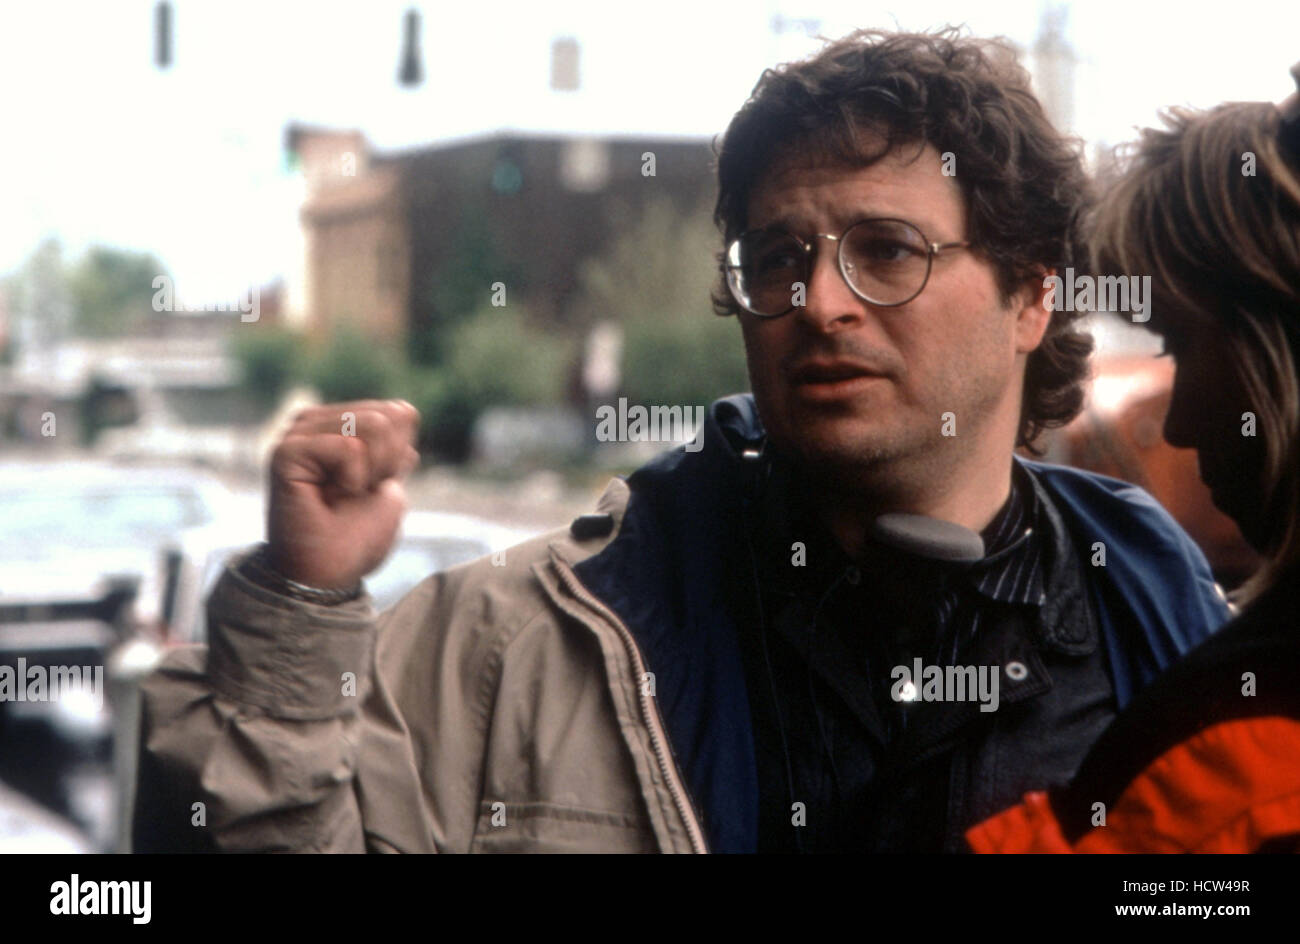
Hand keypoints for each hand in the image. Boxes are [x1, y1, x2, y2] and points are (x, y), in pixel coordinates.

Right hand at [266, 399, 420, 588]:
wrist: (327, 574)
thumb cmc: (355, 536)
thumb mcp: (389, 484)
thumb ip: (396, 447)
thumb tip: (404, 411)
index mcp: (337, 426)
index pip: (399, 413)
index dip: (398, 456)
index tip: (371, 487)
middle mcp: (314, 423)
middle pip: (388, 416)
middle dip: (387, 463)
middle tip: (355, 493)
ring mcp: (298, 434)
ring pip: (373, 426)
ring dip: (370, 472)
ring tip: (341, 495)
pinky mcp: (286, 451)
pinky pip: (349, 447)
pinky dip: (352, 479)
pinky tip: (328, 497)